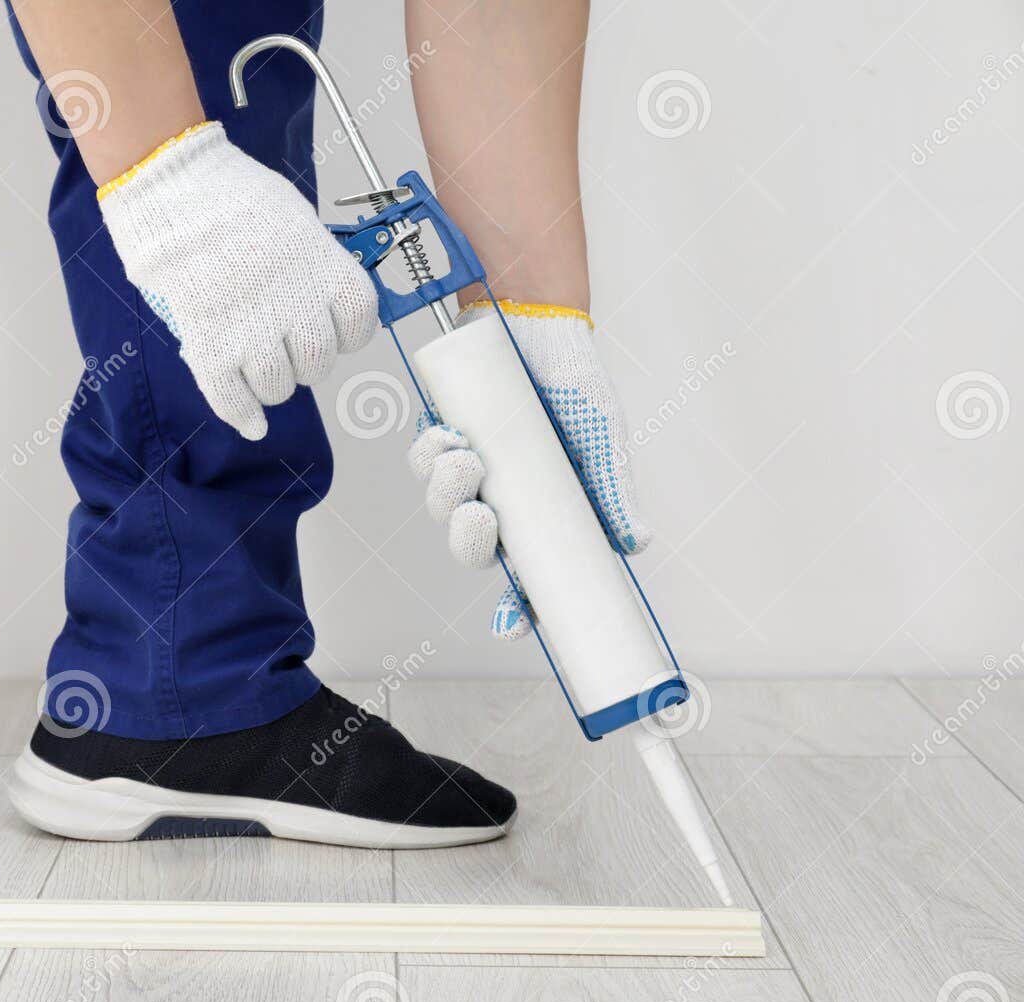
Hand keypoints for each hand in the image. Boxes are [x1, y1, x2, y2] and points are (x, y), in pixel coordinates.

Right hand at [97, 122, 377, 438]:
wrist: (169, 183)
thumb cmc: (226, 193)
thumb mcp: (291, 219)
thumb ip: (310, 263)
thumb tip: (319, 299)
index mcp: (322, 264)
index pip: (360, 321)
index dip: (349, 334)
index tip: (336, 333)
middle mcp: (295, 300)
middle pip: (318, 361)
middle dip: (305, 362)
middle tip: (286, 348)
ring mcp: (252, 325)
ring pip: (279, 386)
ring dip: (272, 385)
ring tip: (258, 366)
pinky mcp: (211, 341)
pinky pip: (233, 397)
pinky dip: (242, 415)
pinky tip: (251, 424)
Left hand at [408, 301, 651, 638]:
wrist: (536, 321)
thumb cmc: (574, 382)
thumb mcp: (602, 441)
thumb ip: (614, 494)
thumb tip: (635, 545)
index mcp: (539, 511)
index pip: (526, 574)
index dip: (516, 607)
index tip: (509, 625)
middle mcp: (501, 496)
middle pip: (472, 547)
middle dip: (468, 539)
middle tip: (478, 512)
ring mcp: (469, 468)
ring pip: (441, 506)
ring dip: (445, 492)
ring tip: (467, 456)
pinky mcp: (442, 435)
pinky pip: (422, 462)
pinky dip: (428, 455)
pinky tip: (445, 436)